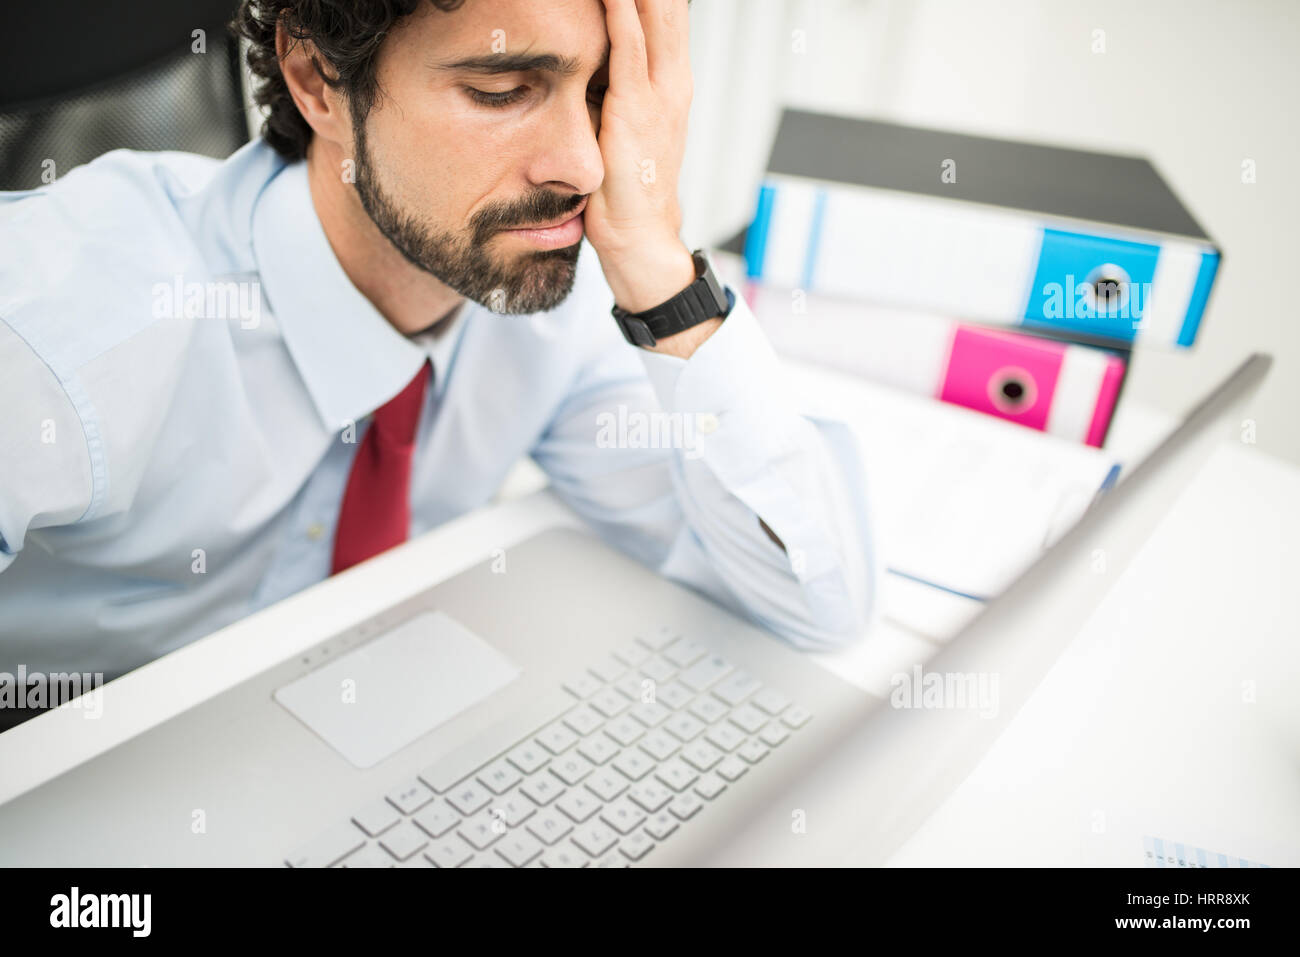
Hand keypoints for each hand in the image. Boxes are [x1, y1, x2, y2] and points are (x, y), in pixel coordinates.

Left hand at [584, 0, 695, 314]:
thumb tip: (582, 55)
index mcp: (670, 79)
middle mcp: (673, 78)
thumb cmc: (624, 191)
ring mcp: (661, 93)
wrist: (641, 244)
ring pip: (651, 9)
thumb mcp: (619, 126)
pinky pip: (629, 46)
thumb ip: (609, 87)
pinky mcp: (636, 112)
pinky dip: (616, 8)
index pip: (664, 7)